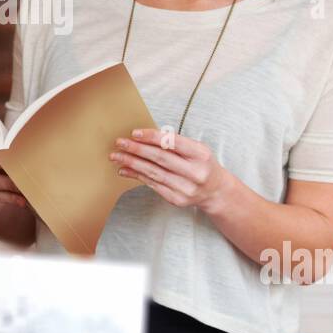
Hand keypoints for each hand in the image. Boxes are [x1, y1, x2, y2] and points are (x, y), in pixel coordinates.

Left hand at [109, 127, 233, 215]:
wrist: (215, 191)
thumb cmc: (202, 164)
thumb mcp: (197, 149)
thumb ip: (176, 142)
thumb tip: (145, 135)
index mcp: (201, 155)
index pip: (173, 143)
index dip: (152, 137)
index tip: (134, 133)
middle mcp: (195, 173)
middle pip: (160, 158)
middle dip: (137, 149)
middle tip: (120, 143)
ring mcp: (185, 188)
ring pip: (153, 173)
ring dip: (132, 163)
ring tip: (116, 156)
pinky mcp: (176, 199)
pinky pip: (152, 184)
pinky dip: (137, 176)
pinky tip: (124, 169)